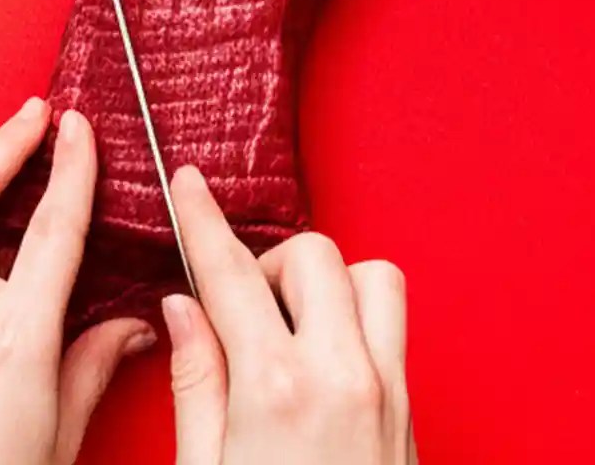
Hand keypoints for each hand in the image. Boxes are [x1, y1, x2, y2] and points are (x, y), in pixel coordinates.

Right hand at [163, 166, 414, 464]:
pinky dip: (354, 317)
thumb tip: (184, 310)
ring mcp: (388, 390)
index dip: (202, 220)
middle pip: (313, 255)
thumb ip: (194, 383)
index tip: (188, 184)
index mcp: (276, 389)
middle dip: (268, 266)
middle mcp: (343, 376)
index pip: (231, 274)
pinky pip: (392, 324)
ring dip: (325, 285)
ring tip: (287, 331)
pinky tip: (317, 359)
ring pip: (372, 276)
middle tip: (239, 316)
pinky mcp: (411, 409)